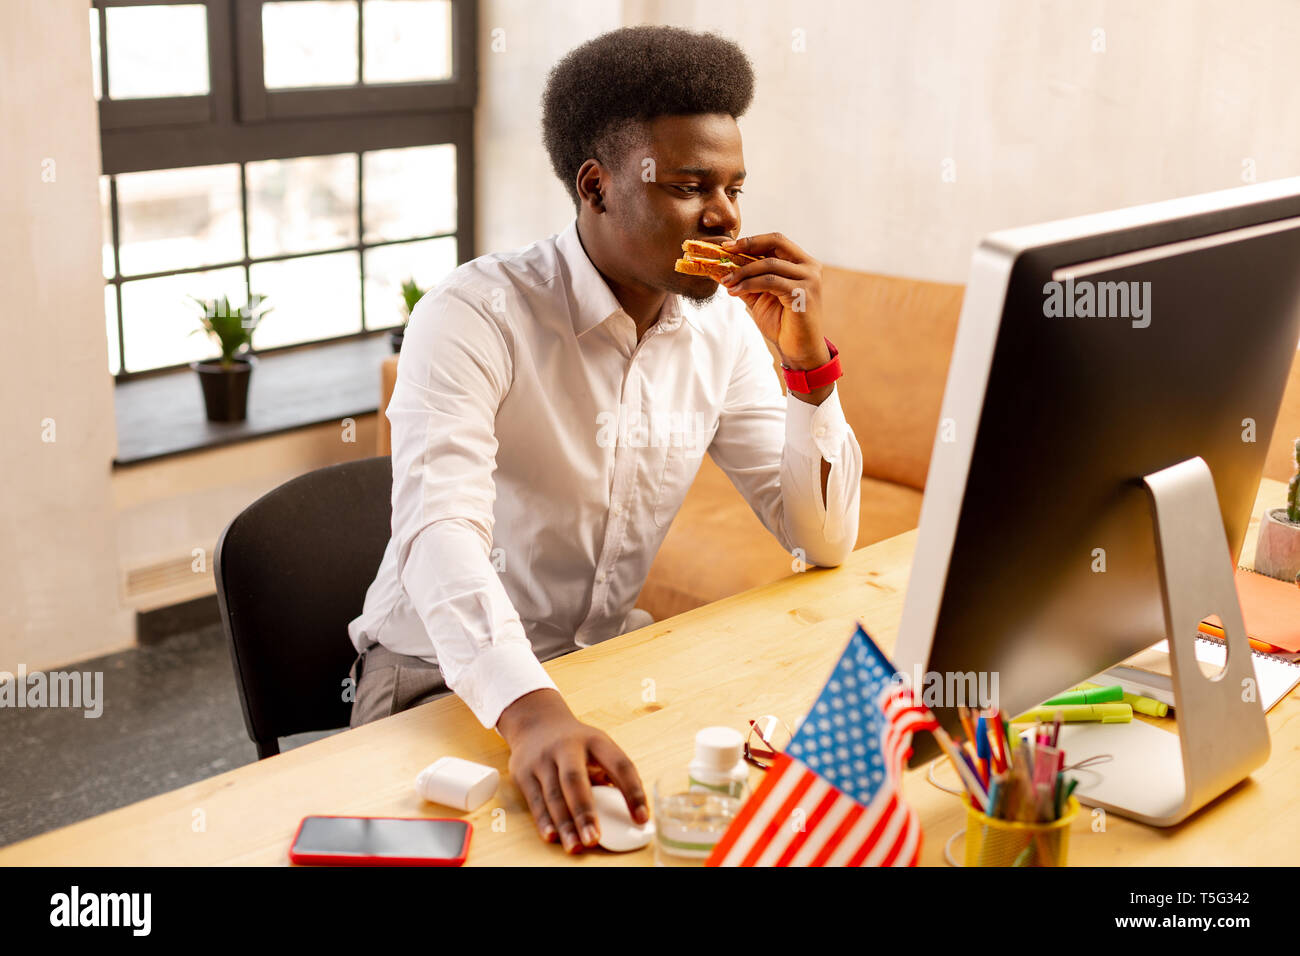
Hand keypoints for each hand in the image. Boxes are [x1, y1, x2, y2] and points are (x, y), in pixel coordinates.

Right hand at [497, 688, 647, 852]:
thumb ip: (609, 776)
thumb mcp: (597, 748)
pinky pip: (535, 800)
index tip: (641, 819)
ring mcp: (543, 759)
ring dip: (565, 823)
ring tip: (576, 845)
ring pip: (553, 795)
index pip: (620, 765)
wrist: (536, 723)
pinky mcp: (524, 772)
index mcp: (596, 740)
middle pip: (576, 780)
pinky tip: (552, 836)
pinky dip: (544, 820)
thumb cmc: (576, 745)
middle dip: (585, 812)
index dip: (633, 793)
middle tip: (595, 838)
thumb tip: (628, 816)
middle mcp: (567, 747)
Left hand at [718, 233, 830, 370]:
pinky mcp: (803, 293)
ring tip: (726, 281)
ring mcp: (809, 279)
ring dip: (743, 272)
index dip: (751, 241)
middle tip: (724, 253)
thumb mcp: (759, 297)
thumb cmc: (782, 324)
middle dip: (747, 245)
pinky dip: (749, 284)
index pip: (776, 241)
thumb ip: (744, 281)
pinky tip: (734, 291)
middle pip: (776, 242)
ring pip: (769, 264)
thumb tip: (719, 269)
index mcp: (802, 263)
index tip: (726, 246)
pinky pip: (770, 281)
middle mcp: (809, 267)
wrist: (798, 350)